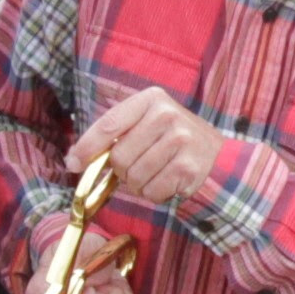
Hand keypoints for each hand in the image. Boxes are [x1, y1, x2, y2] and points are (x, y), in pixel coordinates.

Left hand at [79, 84, 231, 216]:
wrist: (221, 158)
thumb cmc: (175, 142)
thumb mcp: (148, 124)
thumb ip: (115, 136)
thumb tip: (74, 160)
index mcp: (151, 99)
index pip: (109, 124)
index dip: (87, 147)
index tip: (73, 164)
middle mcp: (166, 115)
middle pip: (119, 157)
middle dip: (123, 171)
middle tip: (138, 168)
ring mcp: (180, 140)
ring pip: (134, 177)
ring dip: (139, 185)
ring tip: (156, 174)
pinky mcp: (188, 166)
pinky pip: (152, 191)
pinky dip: (155, 194)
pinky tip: (169, 182)